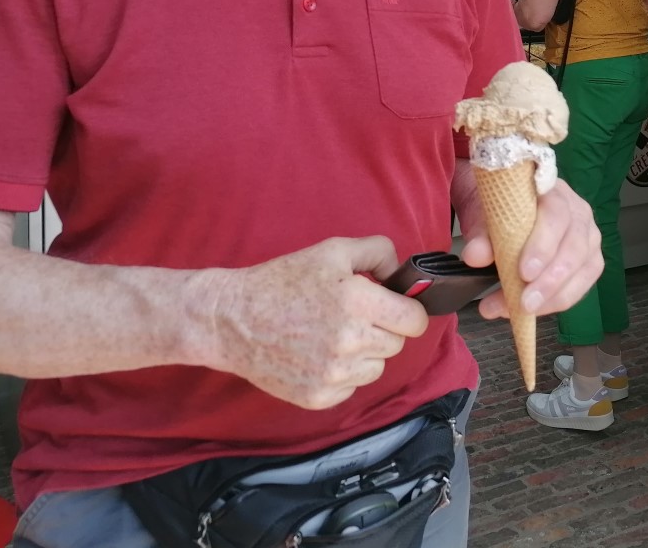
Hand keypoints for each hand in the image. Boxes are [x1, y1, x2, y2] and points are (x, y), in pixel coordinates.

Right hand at [211, 236, 428, 409]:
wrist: (233, 320)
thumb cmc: (283, 281)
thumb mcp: (332, 250)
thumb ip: (377, 252)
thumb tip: (402, 273)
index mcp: (358, 301)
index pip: (414, 321)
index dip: (408, 312)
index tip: (395, 308)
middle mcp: (350, 340)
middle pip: (397, 344)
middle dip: (383, 329)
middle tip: (355, 317)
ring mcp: (335, 373)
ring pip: (377, 367)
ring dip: (365, 354)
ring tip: (334, 336)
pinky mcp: (320, 397)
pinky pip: (352, 387)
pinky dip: (343, 373)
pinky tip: (318, 355)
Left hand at [460, 177, 602, 318]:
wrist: (501, 204)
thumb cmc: (496, 204)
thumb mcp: (481, 210)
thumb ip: (480, 231)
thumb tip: (475, 257)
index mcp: (552, 190)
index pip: (557, 215)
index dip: (544, 245)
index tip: (523, 272)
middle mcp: (577, 211)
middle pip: (576, 247)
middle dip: (551, 281)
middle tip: (524, 304)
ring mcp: (587, 235)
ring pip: (586, 268)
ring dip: (555, 296)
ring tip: (522, 312)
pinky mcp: (588, 259)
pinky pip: (583, 284)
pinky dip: (558, 301)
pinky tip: (532, 312)